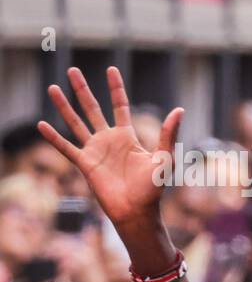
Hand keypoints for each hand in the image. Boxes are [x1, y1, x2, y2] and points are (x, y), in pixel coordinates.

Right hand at [37, 67, 182, 232]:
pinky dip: (54, 137)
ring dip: (64, 106)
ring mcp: (95, 151)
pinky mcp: (85, 164)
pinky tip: (42, 125)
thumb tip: (179, 110)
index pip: (120, 106)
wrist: (137, 211)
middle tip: (73, 69)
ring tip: (53, 88)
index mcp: (127, 137)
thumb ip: (169, 134)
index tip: (111, 70)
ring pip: (76, 123)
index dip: (115, 88)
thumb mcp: (164, 158)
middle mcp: (109, 140)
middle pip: (92, 109)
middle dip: (83, 90)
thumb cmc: (153, 188)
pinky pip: (66, 148)